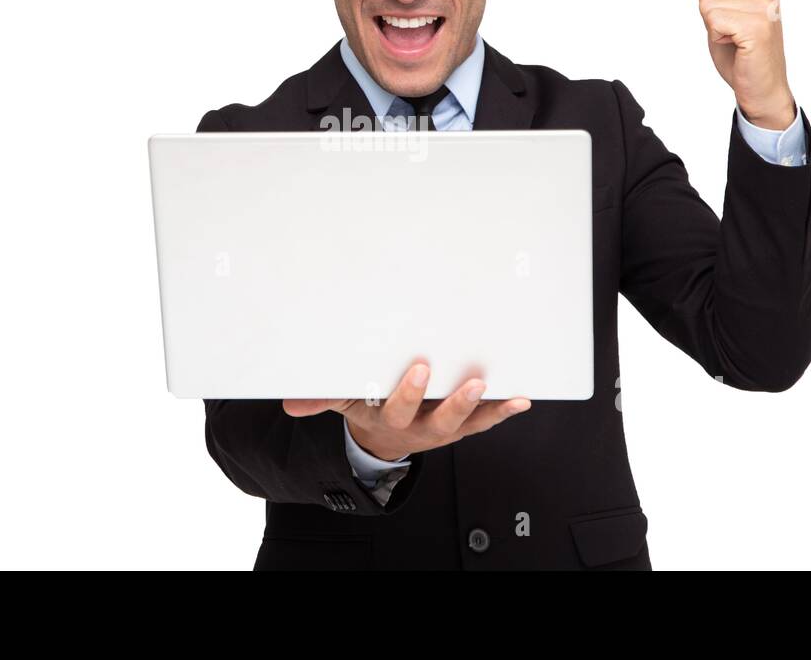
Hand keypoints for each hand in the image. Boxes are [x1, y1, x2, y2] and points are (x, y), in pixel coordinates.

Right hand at [282, 362, 530, 460]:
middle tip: (470, 382)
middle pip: (439, 420)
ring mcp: (444, 428)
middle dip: (454, 401)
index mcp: (389, 419)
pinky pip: (484, 421)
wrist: (384, 441)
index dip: (409, 393)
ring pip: (466, 422)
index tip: (419, 369)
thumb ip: (322, 398)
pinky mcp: (462, 425)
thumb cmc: (367, 408)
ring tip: (503, 392)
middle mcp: (419, 428)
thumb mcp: (343, 403)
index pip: (398, 409)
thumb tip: (290, 403)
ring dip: (485, 408)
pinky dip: (502, 411)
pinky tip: (520, 398)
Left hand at [684, 0, 796, 129]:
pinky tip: (736, 46)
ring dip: (713, 28)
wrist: (761, 87)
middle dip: (708, 13)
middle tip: (730, 31)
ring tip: (735, 39)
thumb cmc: (741, 53)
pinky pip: (713, 20)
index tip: (729, 17)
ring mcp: (765, 7)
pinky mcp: (758, 26)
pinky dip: (716, 38)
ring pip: (706, 3)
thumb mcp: (719, 14)